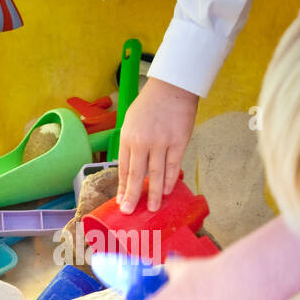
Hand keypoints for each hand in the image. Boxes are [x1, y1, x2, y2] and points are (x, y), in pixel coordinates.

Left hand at [117, 79, 197, 213]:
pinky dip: (170, 180)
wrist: (171, 88)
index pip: (122, 167)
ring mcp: (161, 143)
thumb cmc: (150, 105)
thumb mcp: (131, 122)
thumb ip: (130, 144)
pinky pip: (173, 166)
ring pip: (155, 174)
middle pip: (136, 174)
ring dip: (153, 193)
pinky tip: (167, 191)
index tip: (121, 201)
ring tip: (152, 208)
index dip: (123, 186)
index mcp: (127, 137)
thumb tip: (130, 168)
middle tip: (129, 211)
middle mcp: (142, 141)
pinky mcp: (178, 142)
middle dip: (132, 195)